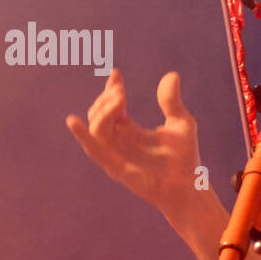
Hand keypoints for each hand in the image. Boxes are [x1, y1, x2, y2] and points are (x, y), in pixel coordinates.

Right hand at [66, 69, 201, 213]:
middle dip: (107, 98)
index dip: (112, 89)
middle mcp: (119, 141)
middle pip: (100, 114)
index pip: (113, 105)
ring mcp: (115, 153)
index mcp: (130, 130)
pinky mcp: (114, 166)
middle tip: (121, 90)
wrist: (188, 185)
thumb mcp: (181, 123)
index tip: (116, 74)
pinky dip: (82, 135)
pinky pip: (93, 149)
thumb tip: (172, 74)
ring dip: (103, 110)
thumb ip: (171, 101)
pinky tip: (73, 121)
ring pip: (96, 127)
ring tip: (119, 98)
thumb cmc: (185, 158)